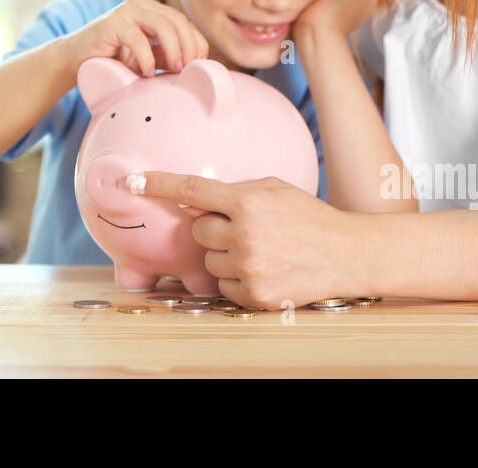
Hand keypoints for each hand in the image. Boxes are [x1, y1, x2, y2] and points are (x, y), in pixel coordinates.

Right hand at [70, 0, 208, 77]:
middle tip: (188, 69)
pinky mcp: (111, 23)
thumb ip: (168, 56)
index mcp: (152, 10)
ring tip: (173, 70)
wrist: (74, 61)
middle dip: (188, 47)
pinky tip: (148, 72)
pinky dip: (147, 58)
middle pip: (178, 21)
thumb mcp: (147, 58)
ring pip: (163, 25)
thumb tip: (196, 64)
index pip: (184, 22)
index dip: (196, 43)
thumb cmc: (112, 61)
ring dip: (174, 50)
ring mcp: (126, 12)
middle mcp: (140, 5)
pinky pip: (138, 39)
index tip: (198, 66)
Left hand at [133, 171, 370, 308]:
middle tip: (242, 229)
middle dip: (213, 228)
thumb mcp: (273, 189)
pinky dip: (235, 279)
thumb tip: (193, 198)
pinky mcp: (254, 295)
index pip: (192, 190)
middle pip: (198, 230)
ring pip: (208, 260)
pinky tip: (263, 270)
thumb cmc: (307, 216)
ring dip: (224, 255)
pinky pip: (222, 286)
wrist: (346, 254)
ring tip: (259, 251)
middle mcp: (244, 235)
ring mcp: (249, 268)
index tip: (131, 181)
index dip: (158, 184)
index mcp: (248, 202)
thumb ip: (234, 191)